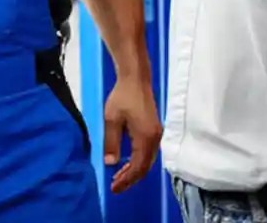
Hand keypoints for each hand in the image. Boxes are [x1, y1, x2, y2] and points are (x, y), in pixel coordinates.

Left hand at [104, 75, 162, 193]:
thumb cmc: (122, 97)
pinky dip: (138, 161)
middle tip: (115, 186)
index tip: (114, 188)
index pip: (138, 167)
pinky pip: (147, 153)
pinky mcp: (154, 130)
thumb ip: (111, 142)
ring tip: (119, 177)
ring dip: (134, 170)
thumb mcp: (111, 119)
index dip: (126, 180)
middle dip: (130, 178)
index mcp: (146, 138)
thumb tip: (111, 163)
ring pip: (147, 160)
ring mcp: (156, 134)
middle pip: (145, 167)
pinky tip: (127, 162)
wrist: (136, 79)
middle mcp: (155, 139)